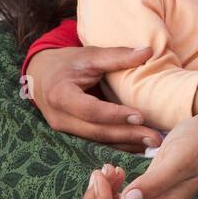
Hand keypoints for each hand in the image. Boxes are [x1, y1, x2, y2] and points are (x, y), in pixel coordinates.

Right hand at [26, 44, 165, 150]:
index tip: (141, 116)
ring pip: (97, 143)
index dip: (115, 115)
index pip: (90, 110)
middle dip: (127, 136)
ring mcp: (64, 131)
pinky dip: (117, 146)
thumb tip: (148, 52)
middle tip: (155, 139)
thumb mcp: (90, 55)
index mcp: (61, 95)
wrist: (42, 75)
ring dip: (126, 145)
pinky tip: (138, 146)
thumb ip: (118, 56)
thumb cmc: (68, 63)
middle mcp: (59, 118)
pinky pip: (96, 144)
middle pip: (96, 132)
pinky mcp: (71, 136)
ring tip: (151, 145)